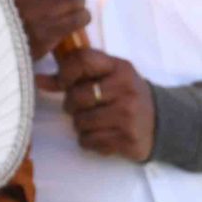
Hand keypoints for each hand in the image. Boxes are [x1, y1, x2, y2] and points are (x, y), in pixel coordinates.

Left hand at [50, 46, 156, 162]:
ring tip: (95, 122)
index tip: (63, 83)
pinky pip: (88, 141)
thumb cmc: (127, 95)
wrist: (162, 122)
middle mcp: (125, 89)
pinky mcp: (126, 139)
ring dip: (81, 125)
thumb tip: (39, 80)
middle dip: (72, 105)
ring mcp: (127, 115)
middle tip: (82, 107)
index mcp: (120, 68)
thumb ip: (77, 75)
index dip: (65, 72)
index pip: (82, 60)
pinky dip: (90, 141)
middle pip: (77, 96)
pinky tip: (103, 135)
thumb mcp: (109, 77)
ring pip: (80, 122)